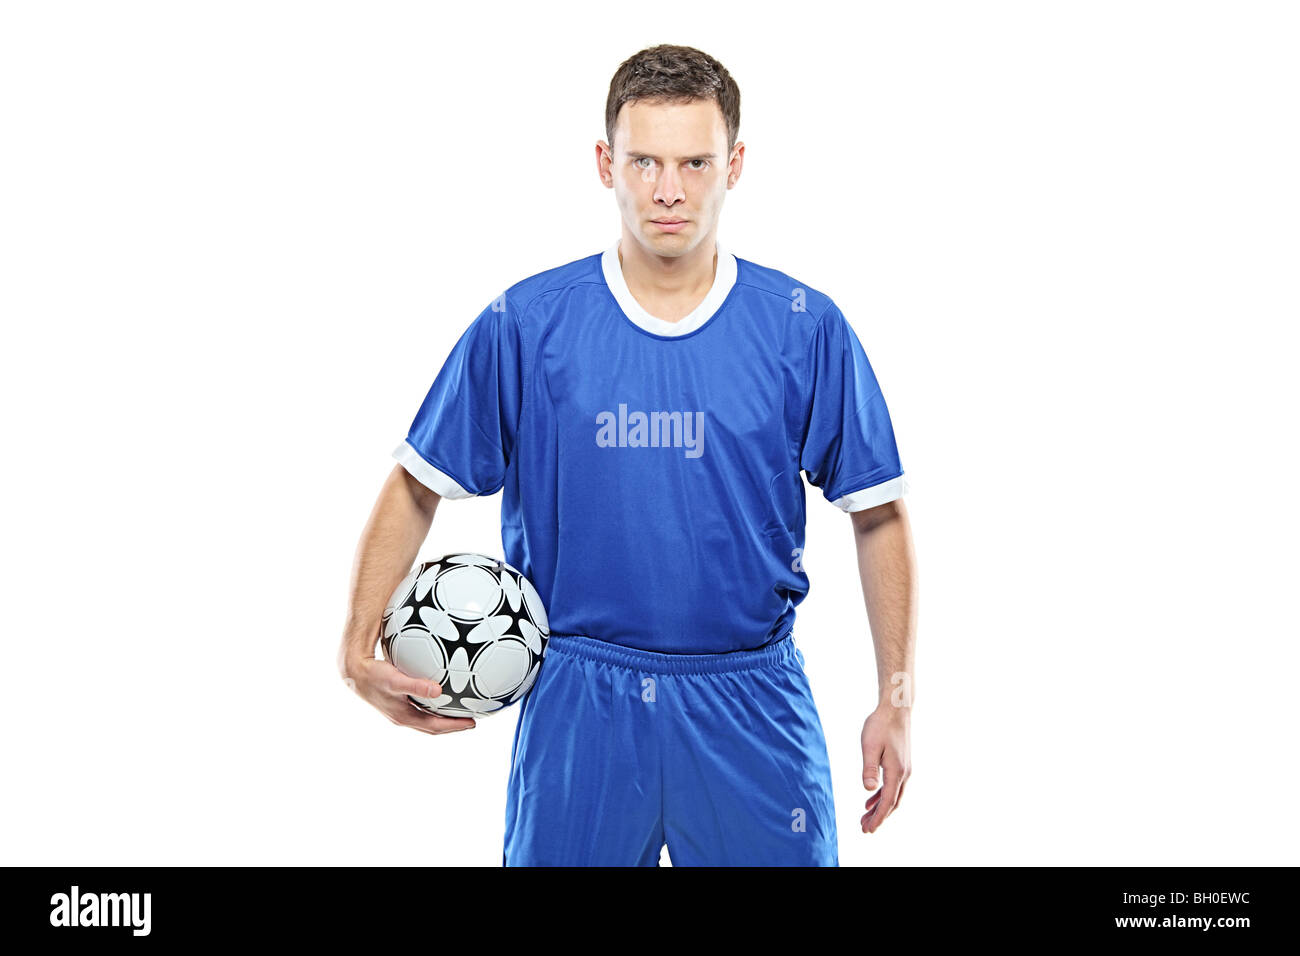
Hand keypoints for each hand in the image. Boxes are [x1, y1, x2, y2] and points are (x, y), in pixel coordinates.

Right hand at [341, 655, 476, 734]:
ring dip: (443, 716)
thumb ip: (416, 686)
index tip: (472, 723)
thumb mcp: (395, 680)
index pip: (435, 726)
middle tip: (471, 719)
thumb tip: (438, 691)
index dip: (454, 726)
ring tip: (459, 709)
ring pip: (427, 717)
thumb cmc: (373, 676)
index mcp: (404, 716)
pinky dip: (433, 704)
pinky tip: (441, 691)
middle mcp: (403, 716)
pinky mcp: (398, 701)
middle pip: (433, 726)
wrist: (354, 673)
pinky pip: (421, 705)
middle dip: (452, 725)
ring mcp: (400, 710)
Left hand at [860, 704, 909, 832]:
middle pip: (892, 803)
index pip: (888, 802)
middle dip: (879, 817)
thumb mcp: (869, 746)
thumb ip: (869, 768)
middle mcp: (904, 774)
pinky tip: (871, 799)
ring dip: (880, 808)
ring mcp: (904, 769)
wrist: (896, 709)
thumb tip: (868, 790)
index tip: (868, 830)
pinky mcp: (901, 764)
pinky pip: (893, 786)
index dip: (878, 818)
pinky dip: (883, 796)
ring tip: (865, 818)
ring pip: (894, 796)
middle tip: (864, 829)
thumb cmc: (880, 725)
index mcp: (897, 772)